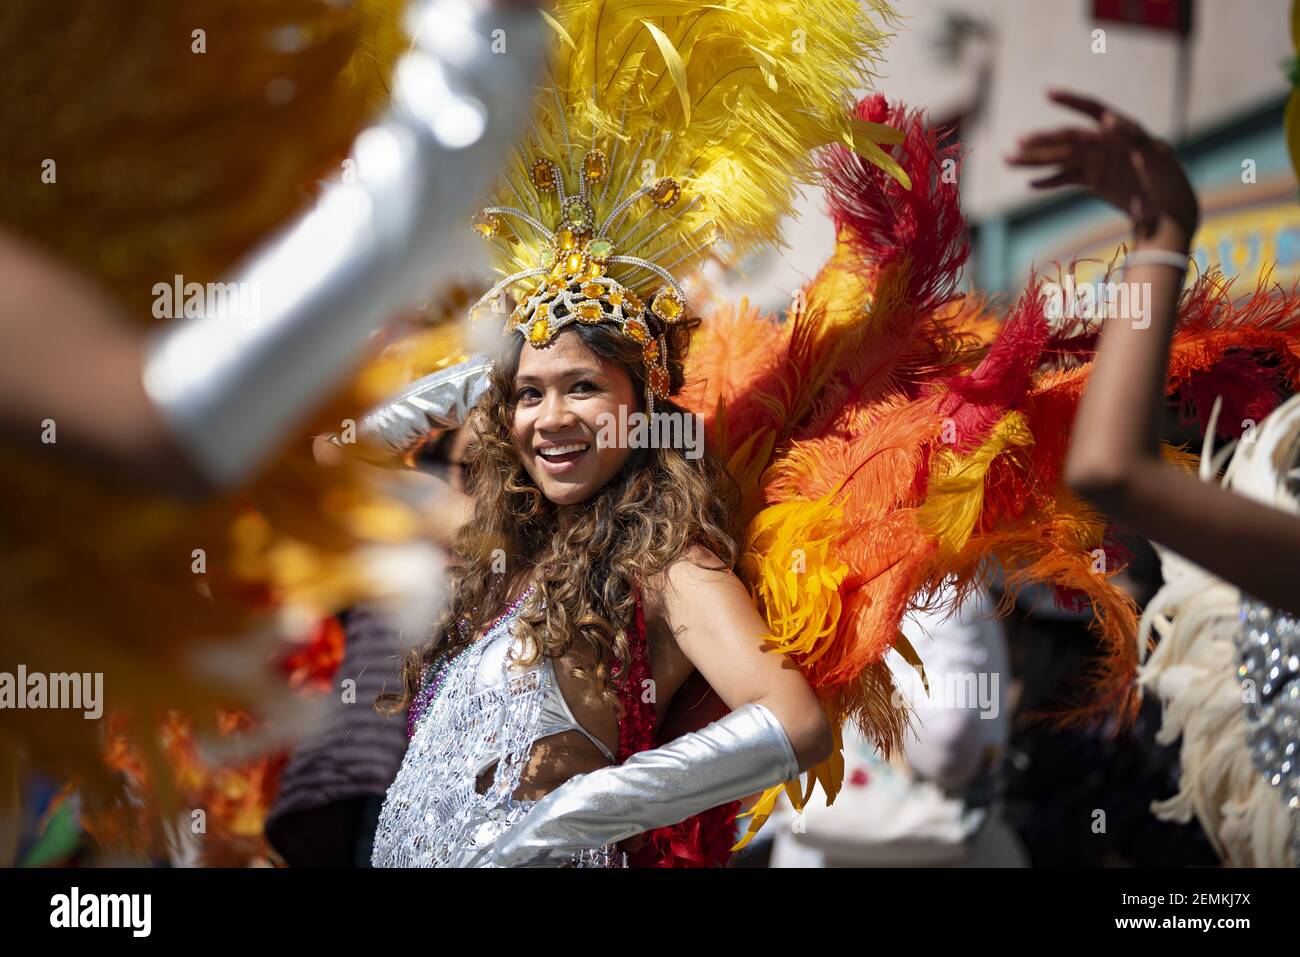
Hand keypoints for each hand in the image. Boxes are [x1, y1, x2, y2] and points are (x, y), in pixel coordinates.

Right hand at [1006, 90, 1198, 248]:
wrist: (1170, 207)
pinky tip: (1030, 184)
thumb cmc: (1167, 176)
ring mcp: (1096, 162)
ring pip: (1060, 158)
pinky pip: (1065, 179)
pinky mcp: (1093, 180)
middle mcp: (1103, 143)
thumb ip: (1134, 136)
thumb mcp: (1155, 155)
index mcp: (1119, 130)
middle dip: (1041, 141)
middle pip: (1066, 138)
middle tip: (1017, 143)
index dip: (1070, 100)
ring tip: (1008, 161)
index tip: (1048, 93)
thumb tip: (1109, 119)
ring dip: (1034, 161)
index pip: (1091, 108)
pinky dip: (1049, 182)